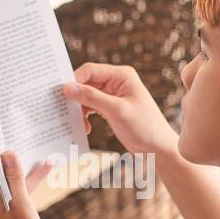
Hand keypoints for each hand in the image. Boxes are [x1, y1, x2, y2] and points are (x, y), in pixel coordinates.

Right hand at [62, 63, 177, 155]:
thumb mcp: (116, 110)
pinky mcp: (110, 107)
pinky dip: (85, 116)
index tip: (62, 95)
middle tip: (66, 111)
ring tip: (80, 123)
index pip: (90, 70)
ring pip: (86, 96)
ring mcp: (112, 95)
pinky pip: (90, 106)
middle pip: (86, 83)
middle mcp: (116, 81)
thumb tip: (67, 87)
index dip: (74, 80)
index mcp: (121, 75)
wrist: (157, 148)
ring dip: (80, 109)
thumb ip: (92, 98)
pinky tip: (86, 127)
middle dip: (76, 97)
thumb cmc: (144, 127)